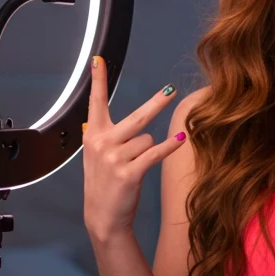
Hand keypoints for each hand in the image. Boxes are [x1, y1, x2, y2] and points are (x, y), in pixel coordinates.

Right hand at [82, 55, 185, 241]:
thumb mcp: (96, 156)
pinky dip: (169, 146)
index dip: (98, 80)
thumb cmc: (104, 183)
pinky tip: (180, 138)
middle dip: (156, 104)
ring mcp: (115, 158)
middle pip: (136, 116)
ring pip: (147, 139)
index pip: (96, 102)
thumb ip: (105, 136)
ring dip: (148, 150)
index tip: (98, 60)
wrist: (102, 216)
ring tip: (136, 165)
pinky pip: (155, 152)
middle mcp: (102, 143)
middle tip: (170, 91)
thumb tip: (115, 122)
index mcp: (94, 135)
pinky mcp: (129, 172)